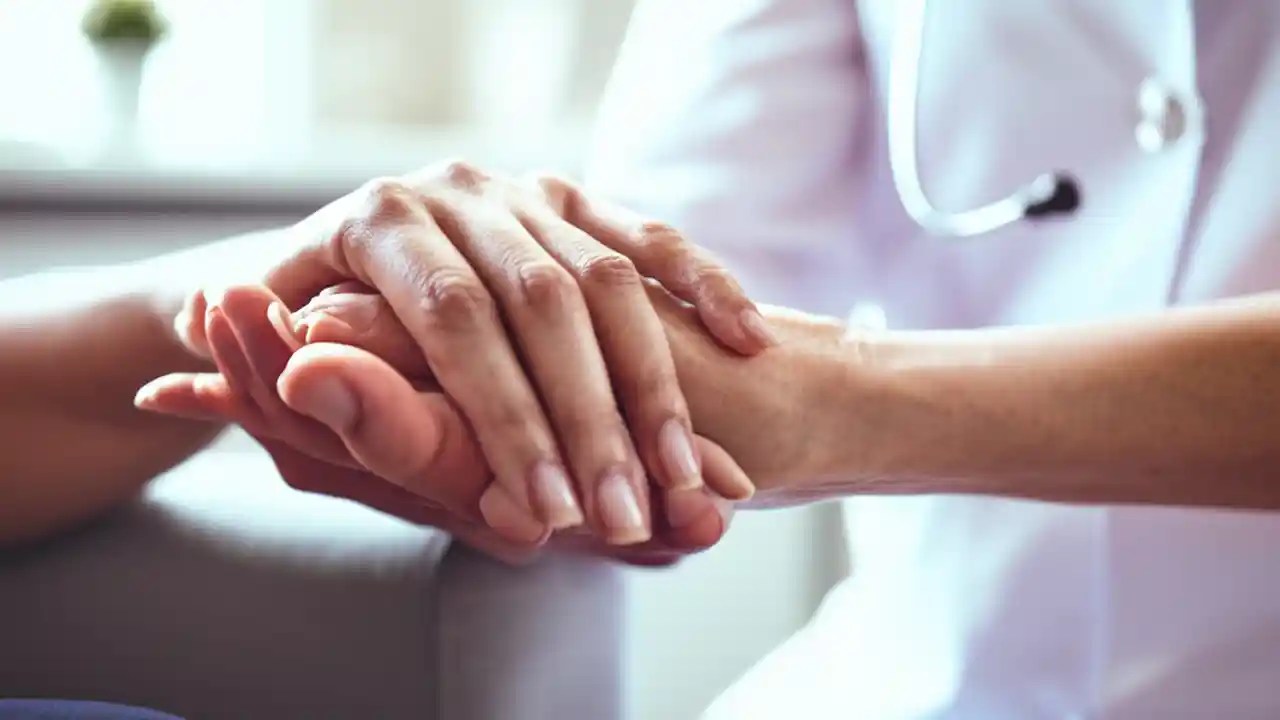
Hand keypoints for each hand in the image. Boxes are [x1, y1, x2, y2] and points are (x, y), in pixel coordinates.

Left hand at [172, 162, 773, 545]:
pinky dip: (703, 282)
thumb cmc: (307, 306)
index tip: (546, 515)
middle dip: (592, 424)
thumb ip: (262, 368)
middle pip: (545, 306)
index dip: (505, 422)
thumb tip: (222, 386)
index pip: (453, 321)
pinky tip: (746, 340)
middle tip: (627, 519)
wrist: (349, 236)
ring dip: (656, 385)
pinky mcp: (578, 192)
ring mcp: (525, 187)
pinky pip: (652, 234)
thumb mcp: (272, 335)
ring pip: (609, 281)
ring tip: (700, 480)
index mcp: (380, 219)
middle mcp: (457, 192)